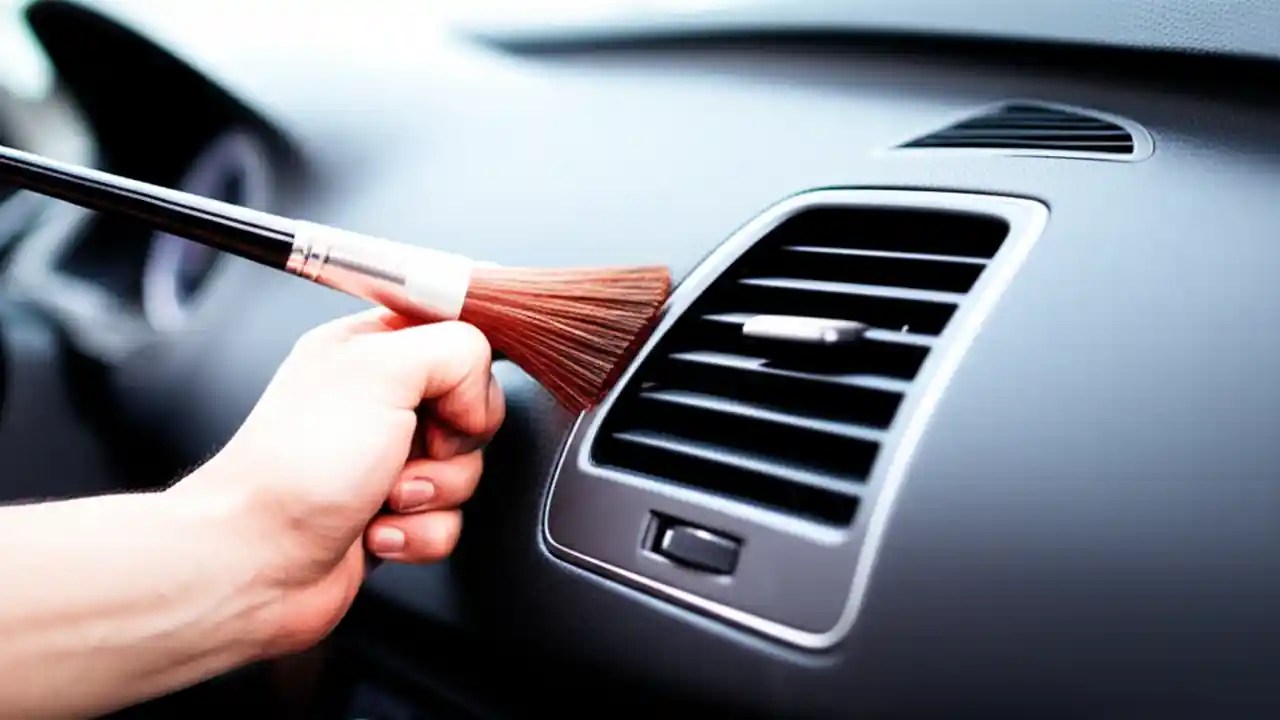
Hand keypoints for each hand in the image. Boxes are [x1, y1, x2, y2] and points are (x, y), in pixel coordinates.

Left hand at [171, 309, 504, 656]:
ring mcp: (386, 462)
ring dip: (435, 494)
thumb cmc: (294, 468)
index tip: (448, 395)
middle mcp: (378, 402)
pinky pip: (449, 522)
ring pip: (466, 470)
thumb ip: (455, 350)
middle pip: (470, 411)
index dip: (466, 372)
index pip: (453, 338)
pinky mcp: (393, 516)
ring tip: (384, 498)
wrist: (255, 562)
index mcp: (368, 350)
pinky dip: (421, 533)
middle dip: (453, 443)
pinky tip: (376, 532)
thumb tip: (478, 390)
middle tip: (409, 449)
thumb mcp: (383, 370)